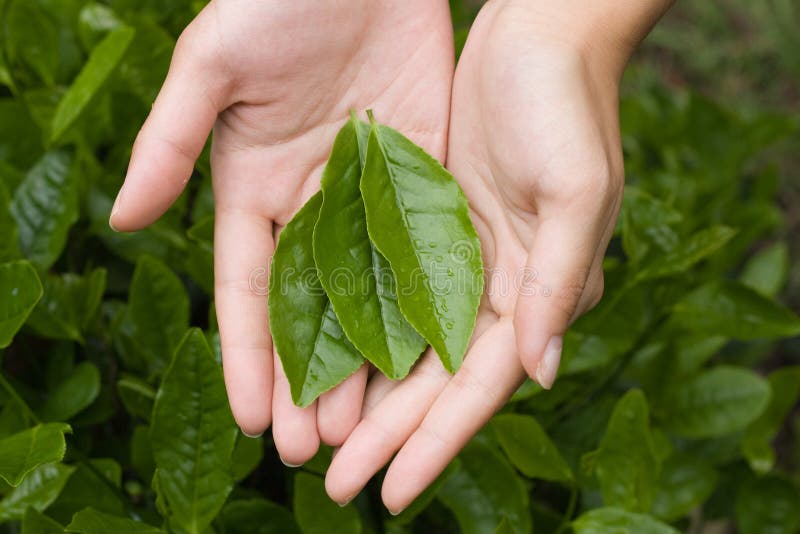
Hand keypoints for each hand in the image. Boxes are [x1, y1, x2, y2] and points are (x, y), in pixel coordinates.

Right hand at [110, 0, 453, 464]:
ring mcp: (367, 199)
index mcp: (252, 189)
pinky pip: (420, 252)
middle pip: (309, 312)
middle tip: (314, 451)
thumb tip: (123, 220)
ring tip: (366, 429)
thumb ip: (171, 142)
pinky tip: (426, 360)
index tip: (257, 418)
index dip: (250, 356)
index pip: (249, 292)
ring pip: (367, 297)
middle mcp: (310, 207)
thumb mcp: (212, 67)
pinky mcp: (420, 180)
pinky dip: (420, 307)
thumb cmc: (276, 3)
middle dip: (308, 381)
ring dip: (364, 363)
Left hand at [326, 0, 630, 511]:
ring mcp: (458, 262)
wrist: (537, 39)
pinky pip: (388, 295)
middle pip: (433, 383)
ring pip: (406, 349)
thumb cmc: (567, 107)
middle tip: (337, 487)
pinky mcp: (426, 227)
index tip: (390, 493)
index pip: (478, 387)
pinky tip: (325, 366)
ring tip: (321, 446)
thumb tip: (539, 371)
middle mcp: (496, 290)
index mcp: (535, 293)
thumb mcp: (573, 191)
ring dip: (368, 399)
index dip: (436, 443)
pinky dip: (360, 335)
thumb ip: (558, 281)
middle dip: (389, 437)